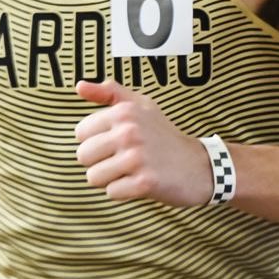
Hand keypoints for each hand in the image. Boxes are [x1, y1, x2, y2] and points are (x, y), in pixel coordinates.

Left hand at [73, 79, 210, 205]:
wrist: (199, 165)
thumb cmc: (163, 135)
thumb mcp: (141, 105)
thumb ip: (110, 93)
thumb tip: (79, 86)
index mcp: (124, 112)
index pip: (80, 133)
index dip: (95, 141)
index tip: (117, 142)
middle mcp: (129, 132)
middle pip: (83, 156)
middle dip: (99, 162)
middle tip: (123, 160)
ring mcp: (137, 158)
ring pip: (94, 177)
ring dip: (110, 179)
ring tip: (131, 171)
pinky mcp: (145, 182)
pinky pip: (111, 192)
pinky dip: (123, 192)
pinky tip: (140, 182)